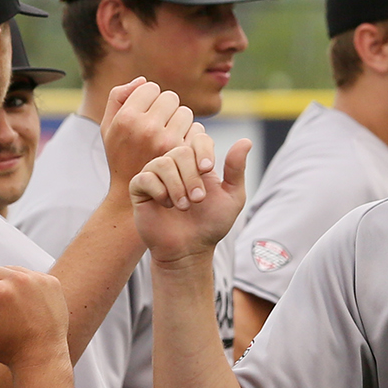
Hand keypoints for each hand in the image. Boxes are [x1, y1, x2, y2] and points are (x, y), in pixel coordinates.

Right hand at [0, 265, 70, 370]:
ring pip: (9, 270)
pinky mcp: (51, 281)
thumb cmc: (10, 348)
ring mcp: (37, 279)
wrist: (42, 356)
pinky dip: (26, 286)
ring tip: (14, 309)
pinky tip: (28, 306)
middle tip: (1, 313)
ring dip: (8, 285)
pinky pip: (29, 274)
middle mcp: (19, 280)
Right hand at [101, 79, 200, 187]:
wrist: (129, 199)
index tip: (148, 111)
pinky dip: (189, 136)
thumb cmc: (120, 157)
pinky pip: (195, 131)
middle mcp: (146, 127)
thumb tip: (142, 80)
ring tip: (169, 135)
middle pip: (171, 98)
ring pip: (186, 113)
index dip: (151, 98)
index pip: (151, 88)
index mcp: (126, 118)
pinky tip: (179, 146)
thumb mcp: (109, 127)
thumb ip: (118, 98)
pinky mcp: (181, 155)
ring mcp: (165, 142)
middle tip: (161, 123)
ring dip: (180, 122)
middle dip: (167, 108)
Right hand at [131, 140, 251, 268]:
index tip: (208, 169)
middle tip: (198, 200)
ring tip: (184, 207)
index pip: (198, 137)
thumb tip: (246, 141)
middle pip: (181, 151)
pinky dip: (159, 191)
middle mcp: (175, 165)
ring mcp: (156, 176)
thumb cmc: (211, 225)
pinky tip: (165, 205)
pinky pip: (145, 178)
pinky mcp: (140, 189)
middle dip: (192, 176)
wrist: (189, 250)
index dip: (203, 149)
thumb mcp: (232, 197)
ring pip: (163, 163)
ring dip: (177, 186)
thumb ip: (236, 169)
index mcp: (196, 163)